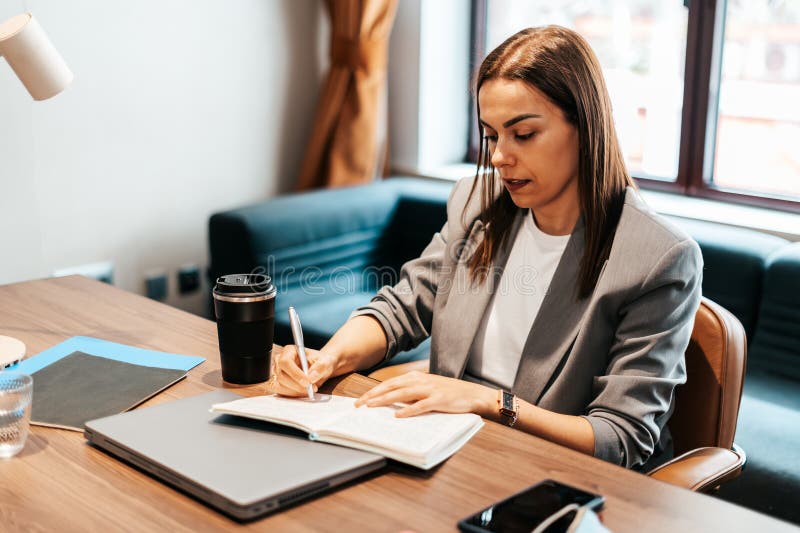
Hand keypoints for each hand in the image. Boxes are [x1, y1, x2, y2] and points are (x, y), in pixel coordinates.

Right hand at [272, 345, 337, 396]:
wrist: (319, 368)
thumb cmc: (319, 362)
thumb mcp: (324, 362)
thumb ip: (319, 368)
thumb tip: (311, 378)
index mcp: (289, 350)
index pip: (285, 362)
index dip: (295, 373)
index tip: (307, 382)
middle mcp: (279, 360)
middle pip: (281, 376)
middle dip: (297, 385)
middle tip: (312, 388)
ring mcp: (277, 372)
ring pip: (280, 385)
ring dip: (295, 391)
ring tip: (309, 389)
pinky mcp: (277, 383)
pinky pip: (280, 392)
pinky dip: (292, 394)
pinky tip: (302, 391)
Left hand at [354, 371, 494, 417]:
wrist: (472, 394)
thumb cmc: (449, 393)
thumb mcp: (427, 388)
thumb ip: (411, 393)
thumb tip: (392, 402)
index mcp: (416, 378)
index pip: (390, 383)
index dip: (374, 390)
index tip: (360, 399)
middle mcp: (421, 381)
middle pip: (392, 386)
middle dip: (374, 395)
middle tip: (359, 404)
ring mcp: (430, 390)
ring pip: (402, 393)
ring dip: (385, 400)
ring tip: (371, 406)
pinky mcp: (439, 400)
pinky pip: (421, 405)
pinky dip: (408, 410)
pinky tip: (398, 415)